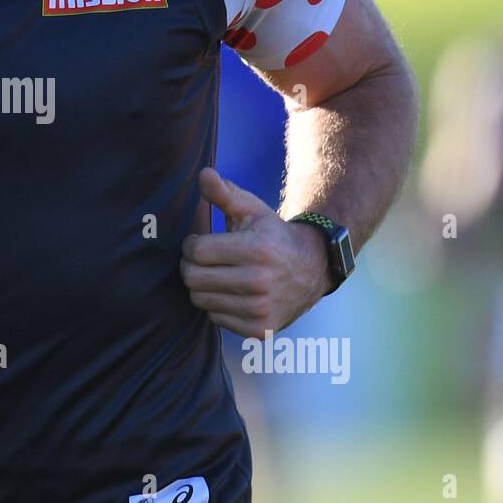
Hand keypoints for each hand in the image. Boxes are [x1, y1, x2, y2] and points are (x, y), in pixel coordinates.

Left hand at [179, 167, 329, 337]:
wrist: (312, 268)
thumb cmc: (272, 235)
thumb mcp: (252, 210)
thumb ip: (224, 193)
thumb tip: (203, 173)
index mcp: (256, 249)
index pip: (196, 252)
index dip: (190, 245)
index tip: (198, 242)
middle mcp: (259, 281)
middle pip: (193, 278)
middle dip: (190, 266)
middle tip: (201, 259)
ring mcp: (260, 309)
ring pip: (200, 300)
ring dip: (201, 286)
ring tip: (216, 274)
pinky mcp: (259, 329)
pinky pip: (215, 318)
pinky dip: (216, 305)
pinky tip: (229, 292)